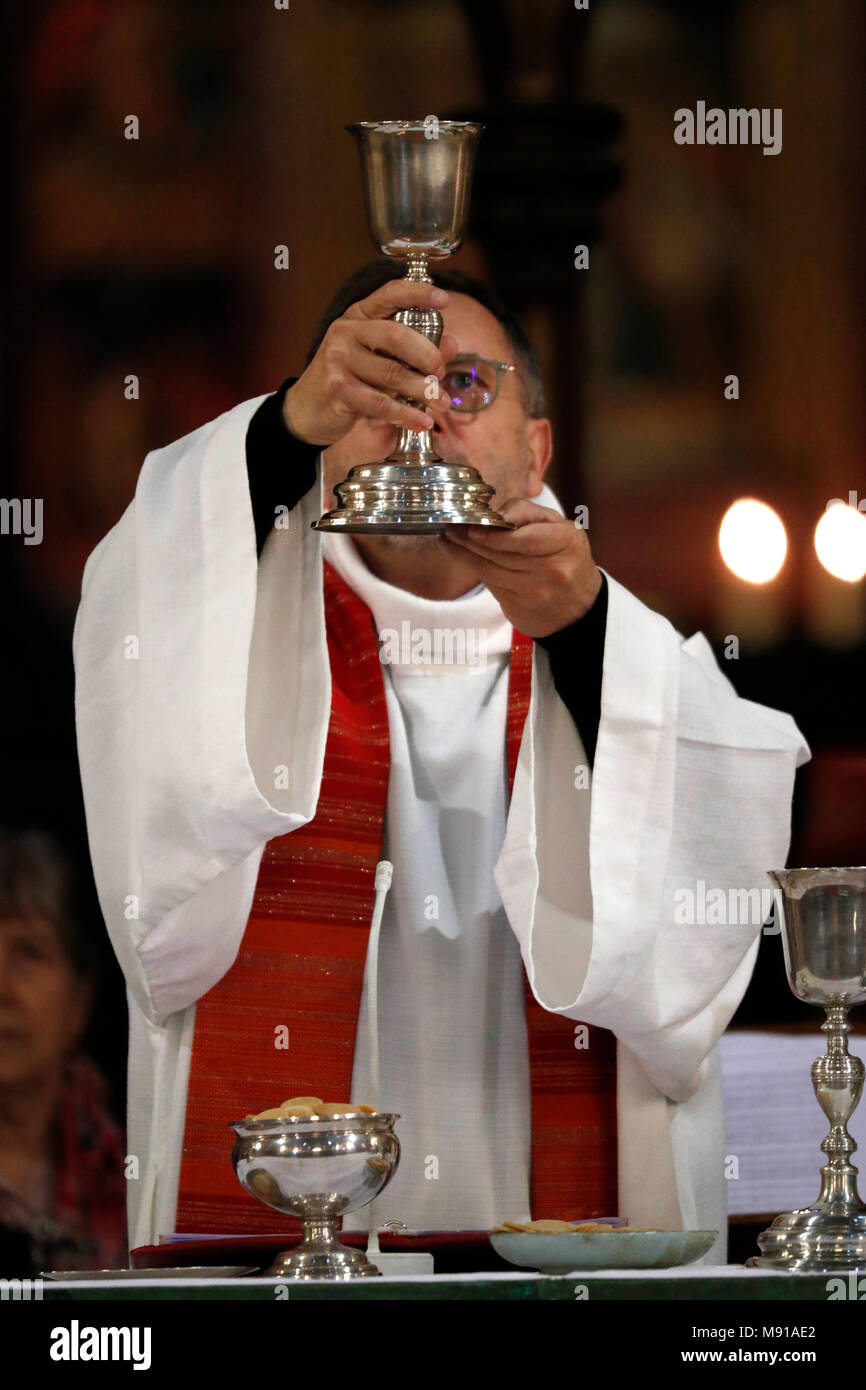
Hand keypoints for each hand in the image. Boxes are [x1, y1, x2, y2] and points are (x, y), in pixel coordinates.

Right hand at [282, 280, 457, 445]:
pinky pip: (380, 402)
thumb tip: (450, 344)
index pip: (390, 294)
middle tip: (440, 372)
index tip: (444, 300)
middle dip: (427, 356)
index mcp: (358, 316)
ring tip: (441, 402)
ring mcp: (339, 359)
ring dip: (423, 390)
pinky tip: (423, 422)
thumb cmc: (349, 379)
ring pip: (392, 373)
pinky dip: (406, 414)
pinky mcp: (338, 388)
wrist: (307, 409)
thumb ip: (412, 350)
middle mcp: (346, 331)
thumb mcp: (379, 358)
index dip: (418, 294)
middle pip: (397, 336)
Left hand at [441, 498, 601, 637]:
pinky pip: (490, 584)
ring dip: (464, 553)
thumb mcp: (561, 527)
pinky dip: (472, 568)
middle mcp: (553, 570)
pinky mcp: (519, 608)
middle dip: (471, 540)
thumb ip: (528, 513)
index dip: (496, 535)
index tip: (473, 527)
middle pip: (502, 555)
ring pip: (490, 571)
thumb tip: (497, 513)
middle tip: (450, 526)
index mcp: (567, 544)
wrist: (579, 608)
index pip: (526, 539)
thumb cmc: (566, 557)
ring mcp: (535, 593)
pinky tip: (459, 554)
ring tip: (447, 538)